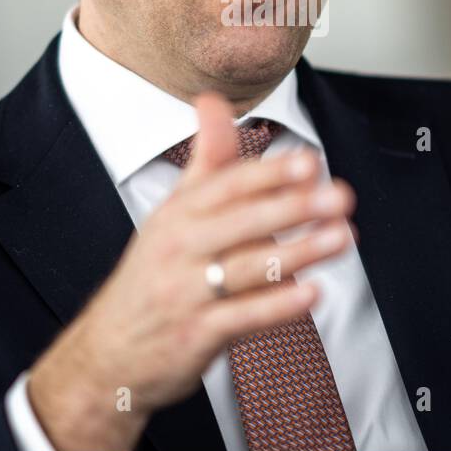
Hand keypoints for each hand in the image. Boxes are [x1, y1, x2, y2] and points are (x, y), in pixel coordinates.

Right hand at [28, 92, 355, 450]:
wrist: (108, 350)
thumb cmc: (153, 274)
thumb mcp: (173, 212)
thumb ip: (205, 159)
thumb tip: (212, 99)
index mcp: (178, 213)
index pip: (227, 186)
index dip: (269, 173)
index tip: (309, 162)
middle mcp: (181, 248)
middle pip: (241, 221)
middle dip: (293, 206)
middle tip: (340, 195)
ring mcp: (188, 293)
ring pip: (249, 268)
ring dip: (299, 252)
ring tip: (342, 236)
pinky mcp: (197, 335)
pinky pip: (242, 317)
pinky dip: (278, 306)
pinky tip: (313, 292)